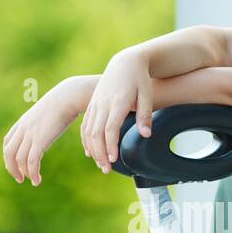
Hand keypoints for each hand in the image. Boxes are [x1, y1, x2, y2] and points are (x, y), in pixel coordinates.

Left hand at [1, 78, 87, 185]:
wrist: (68, 97)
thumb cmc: (63, 103)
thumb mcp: (47, 113)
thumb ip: (43, 122)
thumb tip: (48, 128)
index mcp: (23, 122)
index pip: (7, 142)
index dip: (9, 157)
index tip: (16, 166)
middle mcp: (23, 128)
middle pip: (8, 152)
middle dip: (12, 168)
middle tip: (20, 179)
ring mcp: (31, 133)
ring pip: (19, 158)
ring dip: (24, 173)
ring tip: (33, 181)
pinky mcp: (40, 139)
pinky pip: (32, 160)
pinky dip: (33, 172)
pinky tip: (38, 180)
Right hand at [81, 49, 152, 173]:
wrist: (125, 63)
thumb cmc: (139, 80)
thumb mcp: (146, 95)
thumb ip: (145, 116)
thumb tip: (146, 135)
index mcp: (117, 102)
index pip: (110, 128)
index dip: (110, 145)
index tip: (113, 160)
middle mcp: (103, 104)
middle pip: (96, 133)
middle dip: (100, 153)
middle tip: (106, 170)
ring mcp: (95, 104)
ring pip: (88, 131)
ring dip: (93, 150)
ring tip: (101, 165)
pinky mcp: (92, 105)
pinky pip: (85, 125)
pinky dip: (86, 141)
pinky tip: (91, 152)